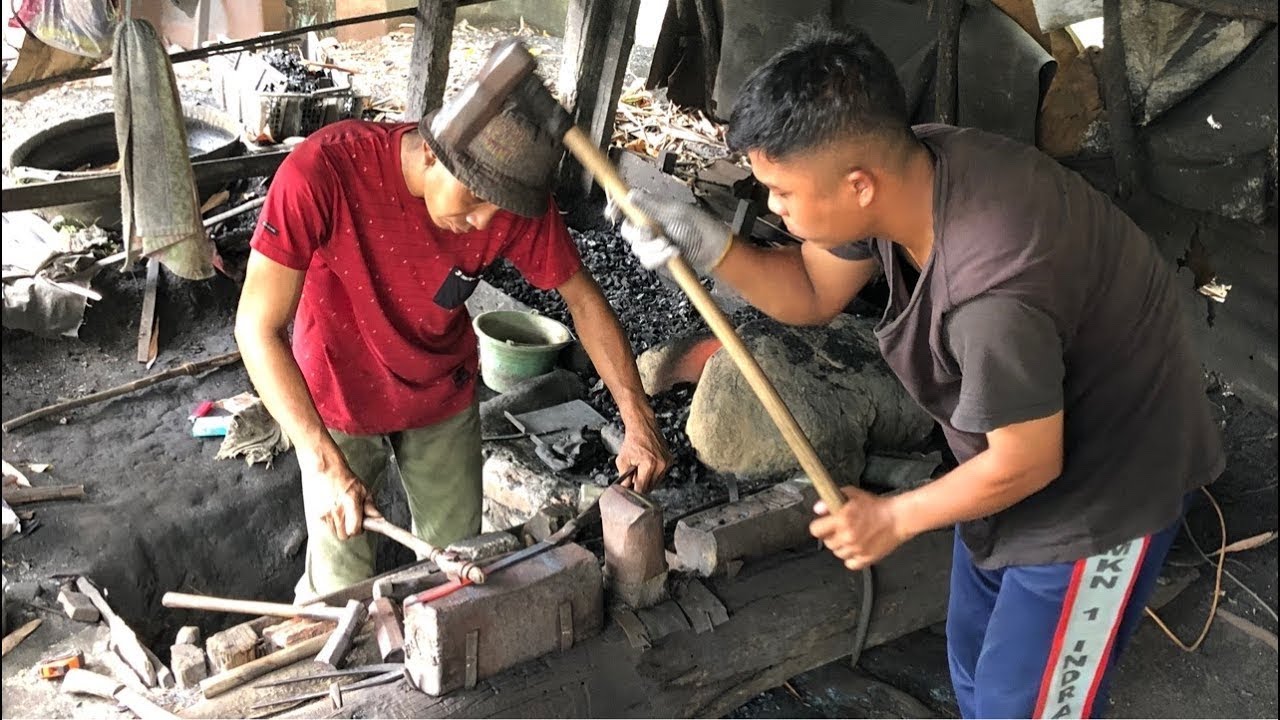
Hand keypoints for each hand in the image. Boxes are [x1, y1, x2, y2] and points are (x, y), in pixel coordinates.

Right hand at [309, 463, 381, 540]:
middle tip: (351, 518)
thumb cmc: (344, 478)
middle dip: (349, 529)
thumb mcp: (363, 489)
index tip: (360, 525)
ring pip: (334, 532)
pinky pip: (326, 527)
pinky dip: (330, 522)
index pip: (354, 530)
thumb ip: (370, 506)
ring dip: (339, 526)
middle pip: (344, 535)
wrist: (325, 469)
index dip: (359, 529)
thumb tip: (378, 518)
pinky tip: (333, 510)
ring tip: (341, 512)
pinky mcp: (316, 514)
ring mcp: (324, 513)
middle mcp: (336, 510)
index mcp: (350, 502)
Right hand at [605, 190, 732, 274]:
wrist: (712, 249)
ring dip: (654, 248)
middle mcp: (647, 227)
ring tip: (671, 245)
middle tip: (651, 233)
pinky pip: (648, 261)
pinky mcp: (656, 260)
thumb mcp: (674, 211)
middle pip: (627, 232)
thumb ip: (650, 205)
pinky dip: (661, 257)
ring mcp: (651, 245)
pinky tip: (674, 253)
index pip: (624, 208)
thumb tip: (630, 194)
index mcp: (649, 211)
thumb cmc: (697, 225)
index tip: (612, 212)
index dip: (614, 209)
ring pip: (637, 249)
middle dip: (639, 234)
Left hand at [615, 411, 671, 493]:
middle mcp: (661, 465)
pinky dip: (654, 473)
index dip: (634, 491)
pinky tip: (648, 465)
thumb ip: (624, 478)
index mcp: (649, 465)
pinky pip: (661, 474)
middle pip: (650, 487)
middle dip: (641, 484)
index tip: (630, 492)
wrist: (643, 426)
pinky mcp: (670, 460)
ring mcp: (667, 463)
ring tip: (641, 469)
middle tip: (634, 476)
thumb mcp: (623, 460)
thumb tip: (625, 489)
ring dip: (648, 480)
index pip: (642, 488)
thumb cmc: (633, 440)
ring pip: (657, 482)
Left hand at [809, 487, 912, 570]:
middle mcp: (847, 536)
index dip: (819, 526)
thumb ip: (831, 501)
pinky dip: (852, 558)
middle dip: (831, 535)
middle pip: (827, 543)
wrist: (898, 518)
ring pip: (837, 553)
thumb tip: (817, 509)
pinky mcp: (866, 559)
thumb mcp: (852, 495)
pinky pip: (850, 564)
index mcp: (842, 520)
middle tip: (840, 529)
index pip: (815, 530)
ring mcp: (856, 549)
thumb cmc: (877, 506)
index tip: (823, 525)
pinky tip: (856, 548)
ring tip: (851, 538)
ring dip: (841, 546)